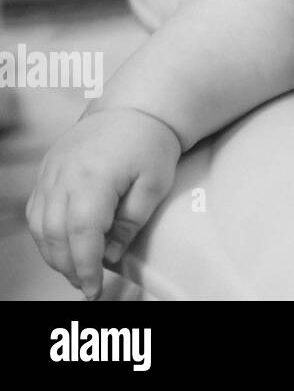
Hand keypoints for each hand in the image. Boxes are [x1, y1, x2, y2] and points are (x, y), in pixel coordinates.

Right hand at [27, 107, 181, 299]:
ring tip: (77, 271)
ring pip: (39, 226)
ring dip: (54, 255)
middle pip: (55, 234)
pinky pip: (35, 212)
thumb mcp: (155, 183)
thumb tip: (111, 256)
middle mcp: (63, 175)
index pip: (82, 232)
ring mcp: (50, 172)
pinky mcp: (46, 172)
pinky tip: (63, 247)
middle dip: (69, 267)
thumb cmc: (150, 144)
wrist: (134, 107)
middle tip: (87, 286)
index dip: (85, 265)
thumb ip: (132, 221)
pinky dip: (45, 235)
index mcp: (93, 177)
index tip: (93, 288)